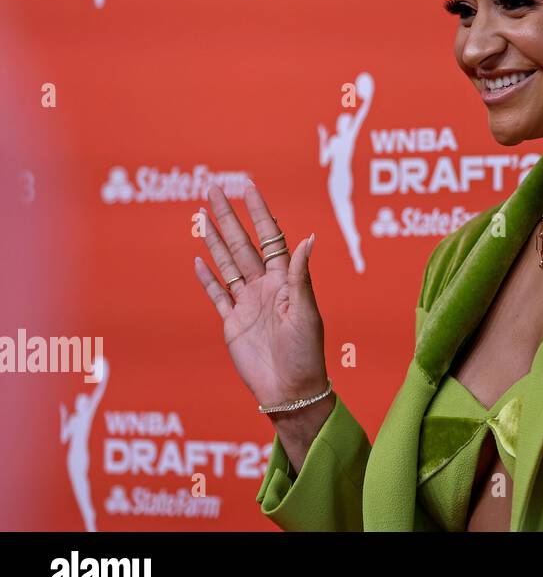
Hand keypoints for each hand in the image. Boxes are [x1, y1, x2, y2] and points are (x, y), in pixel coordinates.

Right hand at [192, 182, 327, 413]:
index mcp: (285, 280)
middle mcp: (265, 287)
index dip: (259, 212)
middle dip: (229, 216)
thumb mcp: (305, 311)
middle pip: (242, 244)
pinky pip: (217, 294)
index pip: (270, 237)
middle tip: (213, 188)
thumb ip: (300, 275)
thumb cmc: (305, 352)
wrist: (290, 389)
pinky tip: (199, 258)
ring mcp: (247, 304)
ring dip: (215, 239)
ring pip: (227, 264)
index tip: (248, 186)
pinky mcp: (232, 323)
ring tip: (202, 215)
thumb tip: (309, 238)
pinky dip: (207, 277)